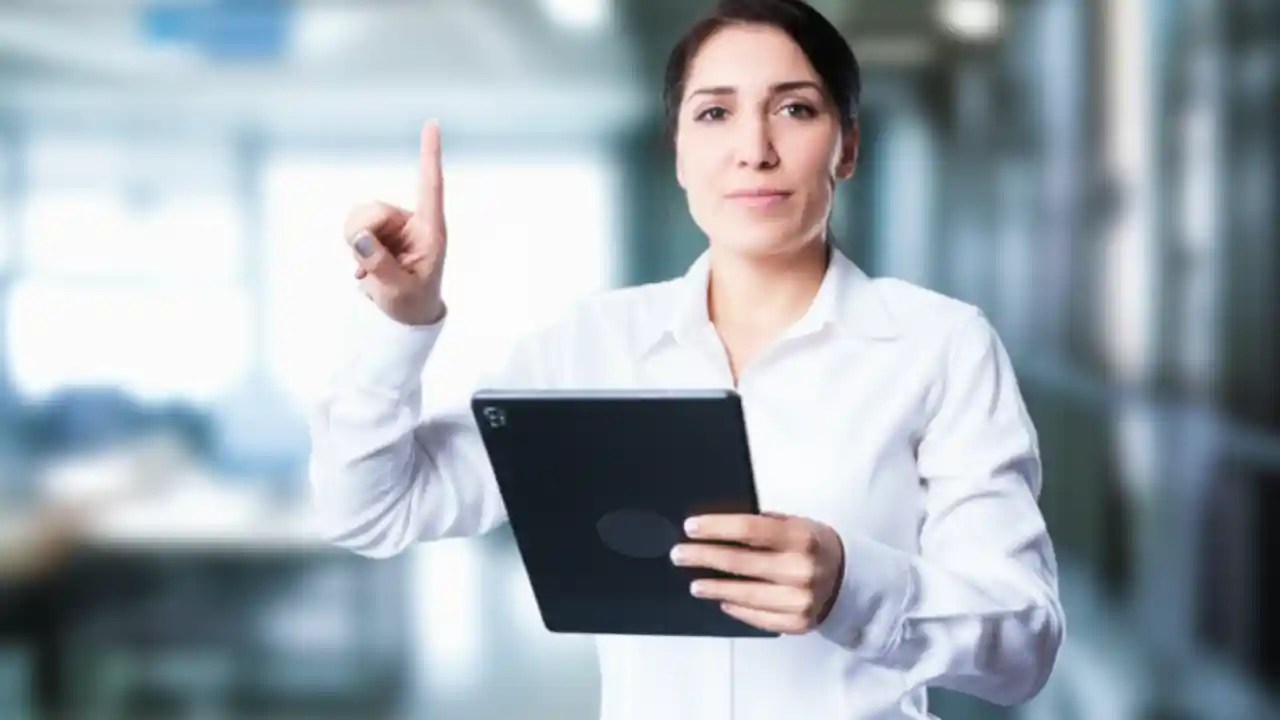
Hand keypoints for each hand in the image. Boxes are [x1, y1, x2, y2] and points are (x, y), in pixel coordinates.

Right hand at [342, 121, 447, 325]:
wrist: (406, 313)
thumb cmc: (412, 300)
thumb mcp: (398, 289)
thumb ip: (380, 264)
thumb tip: (361, 238)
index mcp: (430, 230)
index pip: (430, 186)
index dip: (429, 155)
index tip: (432, 123)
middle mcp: (411, 221)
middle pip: (374, 210)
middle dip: (362, 236)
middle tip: (367, 264)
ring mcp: (392, 225)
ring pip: (358, 218)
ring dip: (356, 243)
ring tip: (371, 268)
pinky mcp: (376, 230)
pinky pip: (352, 228)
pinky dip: (353, 247)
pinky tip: (366, 266)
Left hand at [671, 512, 844, 634]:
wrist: (851, 580)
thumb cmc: (816, 547)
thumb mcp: (798, 523)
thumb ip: (766, 524)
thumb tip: (721, 526)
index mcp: (801, 537)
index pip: (748, 530)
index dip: (715, 528)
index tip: (691, 527)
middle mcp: (800, 569)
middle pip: (739, 562)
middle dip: (702, 557)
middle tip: (679, 554)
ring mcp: (800, 599)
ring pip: (744, 594)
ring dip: (713, 587)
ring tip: (694, 584)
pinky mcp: (797, 622)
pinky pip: (757, 616)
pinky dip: (736, 608)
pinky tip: (722, 600)